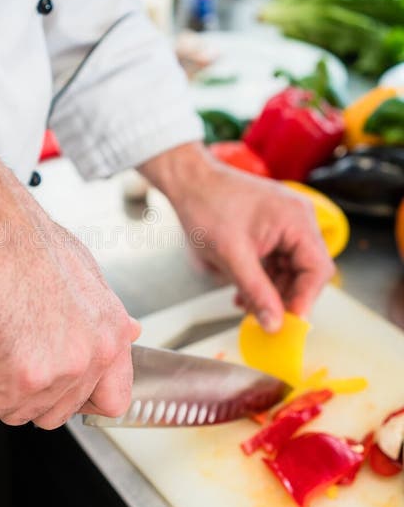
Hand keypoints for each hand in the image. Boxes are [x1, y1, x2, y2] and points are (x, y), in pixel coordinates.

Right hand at [0, 155, 139, 428]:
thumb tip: (128, 330)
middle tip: (5, 361)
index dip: (79, 400)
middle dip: (27, 393)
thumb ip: (103, 313)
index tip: (55, 389)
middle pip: (59, 413)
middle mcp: (93, 353)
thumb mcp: (81, 269)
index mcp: (110, 329)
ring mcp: (59, 370)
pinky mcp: (19, 379)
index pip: (114, 399)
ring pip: (20, 413)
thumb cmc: (18, 238)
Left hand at [139, 143, 334, 331]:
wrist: (188, 182)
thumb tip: (275, 324)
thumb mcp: (232, 257)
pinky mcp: (272, 227)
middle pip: (306, 271)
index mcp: (298, 220)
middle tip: (264, 320)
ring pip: (290, 269)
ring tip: (245, 305)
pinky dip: (263, 277)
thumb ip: (257, 292)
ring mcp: (286, 222)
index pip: (318, 270)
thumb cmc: (207, 207)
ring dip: (271, 290)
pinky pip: (277, 259)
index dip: (305, 300)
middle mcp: (299, 219)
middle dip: (284, 297)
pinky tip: (243, 292)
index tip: (288, 324)